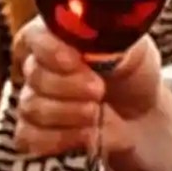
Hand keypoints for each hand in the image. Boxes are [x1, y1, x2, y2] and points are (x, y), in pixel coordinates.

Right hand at [11, 18, 162, 157]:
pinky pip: (28, 136)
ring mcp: (34, 99)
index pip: (35, 37)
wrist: (142, 112)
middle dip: (70, 87)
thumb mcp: (130, 46)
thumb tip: (88, 32)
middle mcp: (38, 64)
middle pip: (35, 75)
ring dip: (68, 113)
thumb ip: (107, 37)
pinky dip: (59, 138)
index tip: (76, 61)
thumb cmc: (132, 72)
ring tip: (96, 113)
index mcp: (55, 35)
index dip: (51, 51)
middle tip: (100, 90)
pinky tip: (85, 134)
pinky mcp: (35, 131)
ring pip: (31, 107)